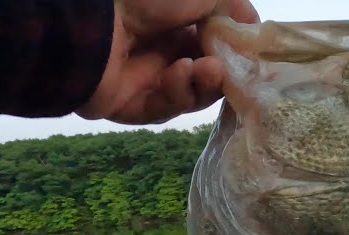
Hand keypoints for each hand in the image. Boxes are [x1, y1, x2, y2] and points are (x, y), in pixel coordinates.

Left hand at [79, 0, 259, 124]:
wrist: (95, 16)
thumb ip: (232, 7)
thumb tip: (253, 28)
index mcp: (174, 19)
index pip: (213, 45)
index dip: (235, 54)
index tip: (253, 60)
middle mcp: (158, 48)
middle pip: (204, 75)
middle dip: (222, 73)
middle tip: (232, 69)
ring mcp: (142, 78)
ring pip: (186, 95)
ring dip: (202, 84)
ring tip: (207, 70)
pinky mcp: (126, 104)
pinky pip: (160, 109)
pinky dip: (176, 93)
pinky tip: (180, 73)